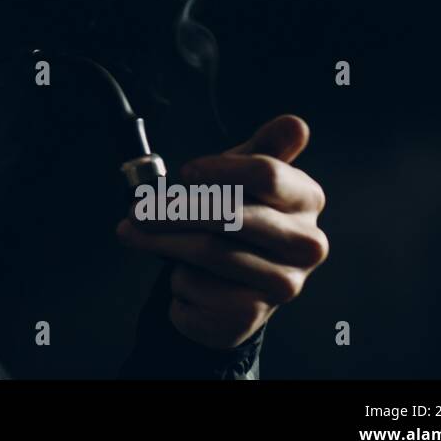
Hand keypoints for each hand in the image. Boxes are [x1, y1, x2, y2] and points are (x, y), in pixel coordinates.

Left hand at [115, 114, 327, 349]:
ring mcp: (284, 283)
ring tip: (134, 234)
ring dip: (161, 243)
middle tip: (136, 211)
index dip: (219, 170)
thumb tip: (294, 125)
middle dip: (173, 211)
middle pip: (230, 216)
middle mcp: (306, 244)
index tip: (185, 172)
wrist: (234, 284)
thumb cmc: (237, 216)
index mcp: (306, 198)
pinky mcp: (254, 315)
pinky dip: (177, 281)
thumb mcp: (244, 176)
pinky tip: (177, 274)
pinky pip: (199, 289)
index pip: (265, 174)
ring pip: (209, 253)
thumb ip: (265, 147)